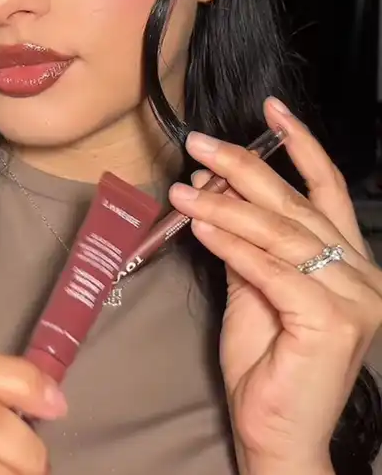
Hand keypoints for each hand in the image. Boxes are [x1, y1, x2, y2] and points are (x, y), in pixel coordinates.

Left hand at [168, 97, 381, 474]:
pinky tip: (201, 226)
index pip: (327, 190)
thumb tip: (215, 188)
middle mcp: (362, 274)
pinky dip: (232, 245)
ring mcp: (355, 297)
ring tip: (184, 189)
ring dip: (225, 206)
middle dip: (244, 167)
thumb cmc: (267, 364)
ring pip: (281, 233)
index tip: (271, 110)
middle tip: (199, 145)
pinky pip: (271, 269)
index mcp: (350, 262)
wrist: (277, 436)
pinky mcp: (333, 320)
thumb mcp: (252, 288)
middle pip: (296, 204)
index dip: (300, 145)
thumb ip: (243, 240)